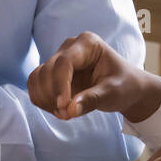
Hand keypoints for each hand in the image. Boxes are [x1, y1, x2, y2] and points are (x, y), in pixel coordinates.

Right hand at [27, 31, 160, 122]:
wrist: (125, 88)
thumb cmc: (124, 86)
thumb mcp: (113, 93)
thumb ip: (92, 99)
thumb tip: (70, 110)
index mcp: (88, 44)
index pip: (64, 62)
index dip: (60, 86)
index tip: (64, 108)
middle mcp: (69, 47)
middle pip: (47, 70)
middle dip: (53, 96)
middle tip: (67, 116)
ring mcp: (58, 58)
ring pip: (37, 78)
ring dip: (45, 99)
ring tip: (64, 114)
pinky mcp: (52, 73)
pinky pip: (35, 85)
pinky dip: (41, 100)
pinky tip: (57, 110)